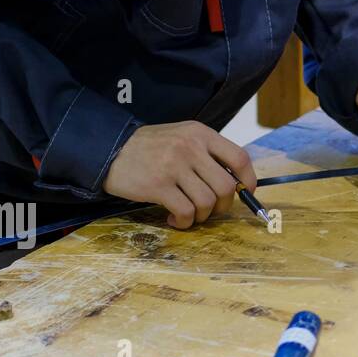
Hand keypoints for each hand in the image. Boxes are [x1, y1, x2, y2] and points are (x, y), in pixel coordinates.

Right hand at [102, 121, 255, 228]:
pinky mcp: (158, 185)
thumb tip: (236, 186)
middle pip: (226, 187)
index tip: (243, 193)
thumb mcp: (182, 139)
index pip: (239, 158)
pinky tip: (174, 219)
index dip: (248, 181)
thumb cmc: (151, 148)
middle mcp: (190, 147)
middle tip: (209, 210)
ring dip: (202, 216)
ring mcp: (174, 165)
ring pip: (207, 203)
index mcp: (200, 133)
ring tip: (188, 214)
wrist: (109, 149)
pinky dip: (184, 223)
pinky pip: (186, 212)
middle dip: (222, 206)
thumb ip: (207, 156)